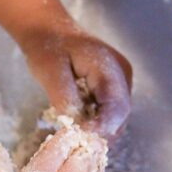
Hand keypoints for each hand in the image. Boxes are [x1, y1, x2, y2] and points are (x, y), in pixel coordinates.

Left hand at [19, 24, 133, 137]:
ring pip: (117, 118)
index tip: (80, 138)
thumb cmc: (48, 47)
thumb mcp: (49, 71)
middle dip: (100, 132)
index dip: (102, 127)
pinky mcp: (114, 88)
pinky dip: (96, 121)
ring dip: (98, 129)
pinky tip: (79, 121)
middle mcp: (123, 75)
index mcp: (110, 67)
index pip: (117, 107)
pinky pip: (110, 112)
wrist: (50, 31)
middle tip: (74, 140)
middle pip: (120, 116)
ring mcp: (122, 82)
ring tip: (75, 131)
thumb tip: (75, 126)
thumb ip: (63, 97)